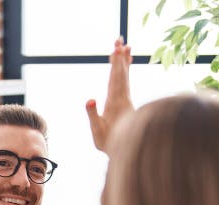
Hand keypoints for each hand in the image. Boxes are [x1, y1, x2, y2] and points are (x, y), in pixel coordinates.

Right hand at [86, 38, 133, 152]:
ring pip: (124, 76)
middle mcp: (121, 98)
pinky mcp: (125, 101)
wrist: (128, 149)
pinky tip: (126, 64)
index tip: (116, 49)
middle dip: (120, 56)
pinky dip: (125, 71)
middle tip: (120, 40)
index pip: (114, 78)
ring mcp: (125, 99)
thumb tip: (90, 99)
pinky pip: (125, 81)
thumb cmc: (110, 141)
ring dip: (124, 61)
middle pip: (121, 73)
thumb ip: (93, 115)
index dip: (115, 63)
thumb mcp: (97, 131)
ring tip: (125, 46)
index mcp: (114, 102)